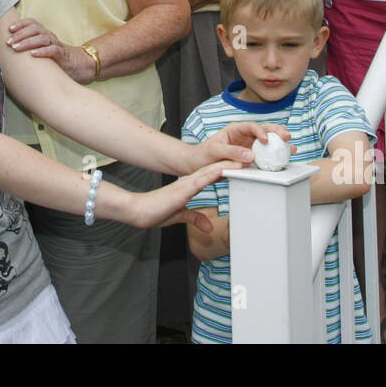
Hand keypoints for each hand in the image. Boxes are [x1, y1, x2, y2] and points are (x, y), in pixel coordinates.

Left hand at [5, 17, 94, 82]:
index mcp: (44, 33)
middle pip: (35, 29)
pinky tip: (33, 54)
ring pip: (42, 38)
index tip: (9, 29)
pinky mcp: (62, 55)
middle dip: (20, 34)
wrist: (77, 64)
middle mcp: (49, 36)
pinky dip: (42, 51)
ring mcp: (56, 44)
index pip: (32, 22)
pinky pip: (53, 50)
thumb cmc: (54, 58)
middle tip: (8, 42)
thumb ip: (29, 46)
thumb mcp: (42, 48)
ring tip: (16, 48)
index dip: (21, 23)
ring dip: (27, 42)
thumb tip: (9, 47)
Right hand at [127, 161, 242, 228]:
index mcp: (189, 187)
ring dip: (225, 166)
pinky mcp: (181, 191)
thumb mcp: (181, 216)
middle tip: (247, 159)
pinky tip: (222, 170)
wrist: (138, 212)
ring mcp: (185, 185)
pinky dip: (212, 174)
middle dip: (230, 165)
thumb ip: (195, 218)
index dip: (226, 170)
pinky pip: (200, 181)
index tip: (240, 167)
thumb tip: (208, 227)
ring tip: (241, 160)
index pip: (211, 177)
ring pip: (209, 172)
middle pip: (213, 171)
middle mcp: (189, 183)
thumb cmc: (155, 212)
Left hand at [187, 121, 296, 173]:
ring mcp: (250, 147)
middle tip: (287, 137)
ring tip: (292, 148)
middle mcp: (245, 136)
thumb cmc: (203, 154)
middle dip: (277, 132)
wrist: (198, 165)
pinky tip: (285, 158)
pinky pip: (265, 156)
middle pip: (264, 130)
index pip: (251, 126)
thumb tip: (250, 156)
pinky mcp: (251, 158)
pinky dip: (276, 156)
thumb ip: (231, 152)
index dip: (260, 131)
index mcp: (235, 129)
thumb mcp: (214, 150)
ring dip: (280, 144)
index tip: (265, 140)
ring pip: (268, 142)